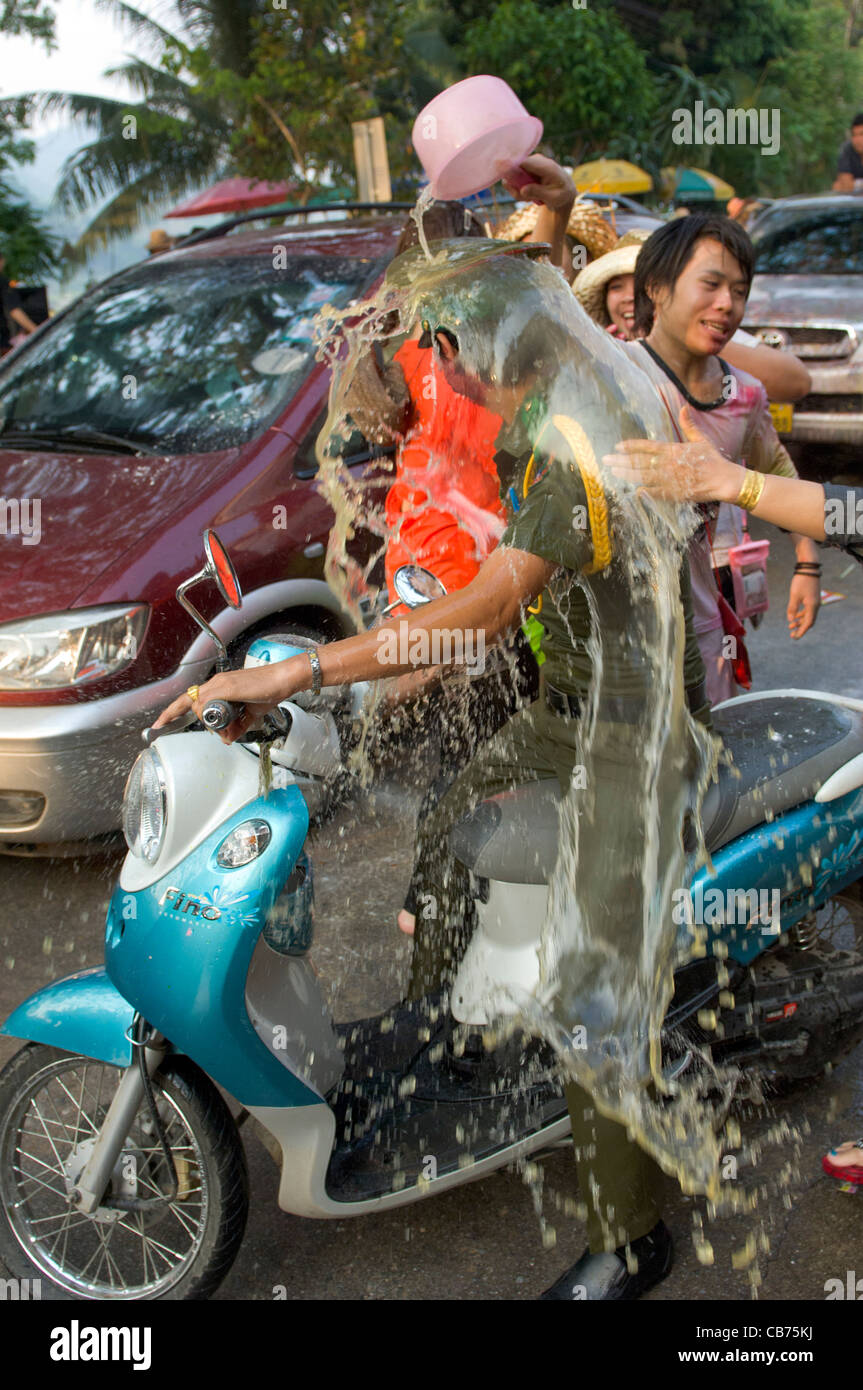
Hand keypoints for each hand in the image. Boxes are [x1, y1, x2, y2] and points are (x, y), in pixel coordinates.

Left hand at [152, 662, 298, 743]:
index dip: (171, 712)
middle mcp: (216, 683)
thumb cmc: (270, 691)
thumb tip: (227, 738)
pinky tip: (229, 720)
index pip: (189, 699)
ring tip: (234, 725)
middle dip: (206, 724)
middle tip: (227, 731)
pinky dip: (214, 716)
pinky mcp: (226, 687)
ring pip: (199, 706)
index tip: (159, 724)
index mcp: (219, 686)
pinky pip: (208, 703)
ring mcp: (220, 684)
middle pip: (194, 707)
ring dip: (213, 722)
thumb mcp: (251, 715)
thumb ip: (237, 727)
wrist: (284, 680)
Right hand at [503, 154, 575, 212]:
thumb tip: (523, 190)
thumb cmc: (561, 194)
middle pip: (517, 170)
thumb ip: (538, 193)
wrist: (564, 189)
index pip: (525, 162)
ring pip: (515, 176)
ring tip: (530, 198)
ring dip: (517, 190)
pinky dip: (519, 189)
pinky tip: (529, 194)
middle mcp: (538, 160)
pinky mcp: (526, 168)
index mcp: (547, 166)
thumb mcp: (553, 197)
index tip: (498, 167)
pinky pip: (516, 178)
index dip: (511, 165)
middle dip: (515, 186)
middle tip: (524, 199)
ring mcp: (531, 163)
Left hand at [604, 405, 743, 503]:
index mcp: (674, 450)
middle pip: (641, 462)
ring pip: (645, 477)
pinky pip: (658, 493)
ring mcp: (672, 479)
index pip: (648, 447)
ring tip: (614, 472)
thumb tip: (683, 407)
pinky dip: (646, 492)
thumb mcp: (701, 439)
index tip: (618, 446)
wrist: (724, 479)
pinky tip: (634, 491)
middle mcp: (670, 464)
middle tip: (606, 460)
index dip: (631, 446)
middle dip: (622, 460)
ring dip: (628, 474)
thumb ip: (689, 425)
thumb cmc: (712, 459)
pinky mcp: (676, 493)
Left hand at [787, 572, 819, 638]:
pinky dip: (802, 614)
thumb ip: (792, 609)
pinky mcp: (812, 597)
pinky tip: (795, 616)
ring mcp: (815, 601)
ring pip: (808, 616)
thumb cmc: (801, 581)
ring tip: (790, 625)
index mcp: (812, 606)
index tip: (794, 637)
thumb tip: (791, 620)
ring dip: (800, 621)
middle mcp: (816, 605)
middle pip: (809, 621)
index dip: (801, 631)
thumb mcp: (794, 596)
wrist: (809, 568)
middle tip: (792, 634)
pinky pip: (808, 610)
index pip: (808, 623)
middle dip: (800, 628)